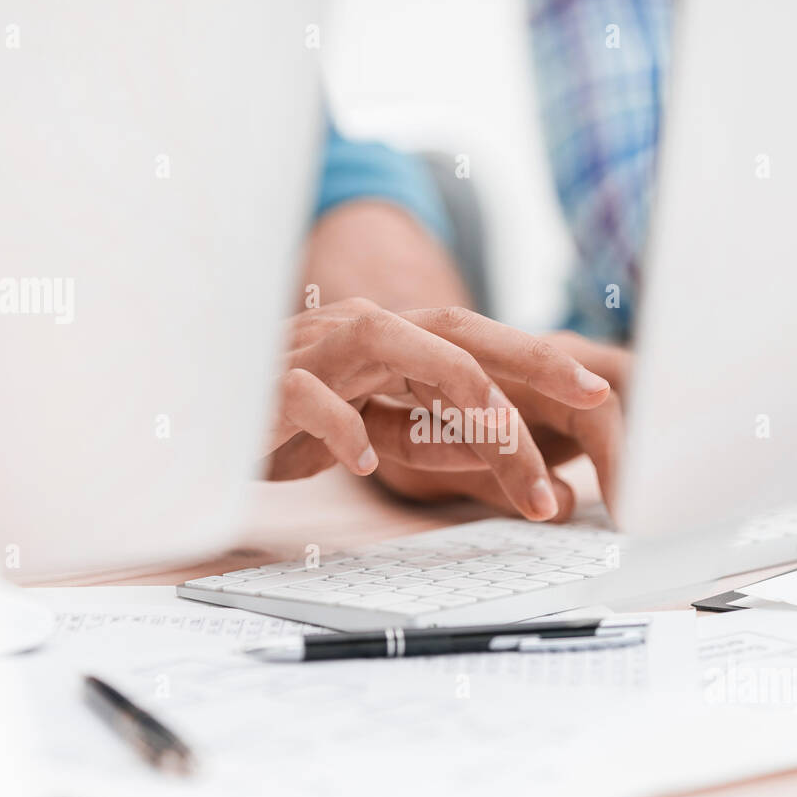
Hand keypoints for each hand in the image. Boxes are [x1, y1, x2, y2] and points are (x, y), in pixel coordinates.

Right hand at [264, 298, 612, 520]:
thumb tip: (499, 447)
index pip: (477, 343)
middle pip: (458, 333)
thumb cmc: (287, 427)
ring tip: (507, 445)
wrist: (198, 425)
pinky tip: (362, 464)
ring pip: (400, 350)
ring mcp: (316, 351)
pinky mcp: (269, 386)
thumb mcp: (374, 435)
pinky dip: (342, 426)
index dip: (539, 361)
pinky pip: (312, 396)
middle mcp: (362, 332)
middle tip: (592, 394)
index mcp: (391, 344)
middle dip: (529, 359)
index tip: (598, 392)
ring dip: (459, 401)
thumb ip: (428, 434)